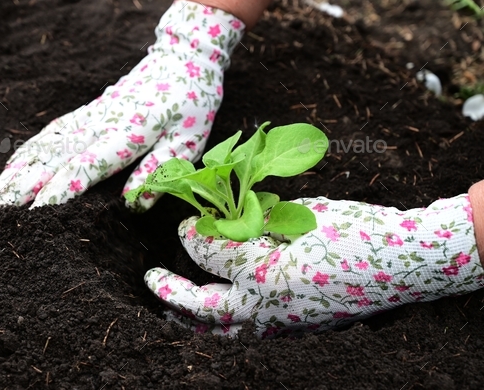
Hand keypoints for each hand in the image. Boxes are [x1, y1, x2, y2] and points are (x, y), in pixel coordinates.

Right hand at [0, 0, 244, 210]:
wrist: (183, 58)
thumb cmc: (191, 104)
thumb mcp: (188, 141)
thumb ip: (159, 170)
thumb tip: (133, 205)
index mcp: (130, 134)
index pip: (88, 165)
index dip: (61, 189)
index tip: (36, 212)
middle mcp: (104, 123)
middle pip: (59, 155)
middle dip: (29, 183)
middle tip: (3, 209)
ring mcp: (93, 114)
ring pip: (50, 141)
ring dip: (23, 165)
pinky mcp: (90, 110)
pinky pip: (55, 128)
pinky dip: (32, 145)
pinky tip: (16, 160)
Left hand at [145, 195, 483, 337]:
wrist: (403, 265)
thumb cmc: (354, 230)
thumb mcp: (299, 217)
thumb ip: (256, 223)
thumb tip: (220, 223)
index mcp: (263, 271)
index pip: (209, 253)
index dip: (193, 235)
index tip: (186, 224)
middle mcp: (266, 306)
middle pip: (203, 306)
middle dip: (171, 291)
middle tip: (149, 279)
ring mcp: (281, 326)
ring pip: (222, 330)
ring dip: (191, 319)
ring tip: (170, 309)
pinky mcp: (295, 333)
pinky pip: (247, 334)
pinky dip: (223, 326)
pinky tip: (215, 317)